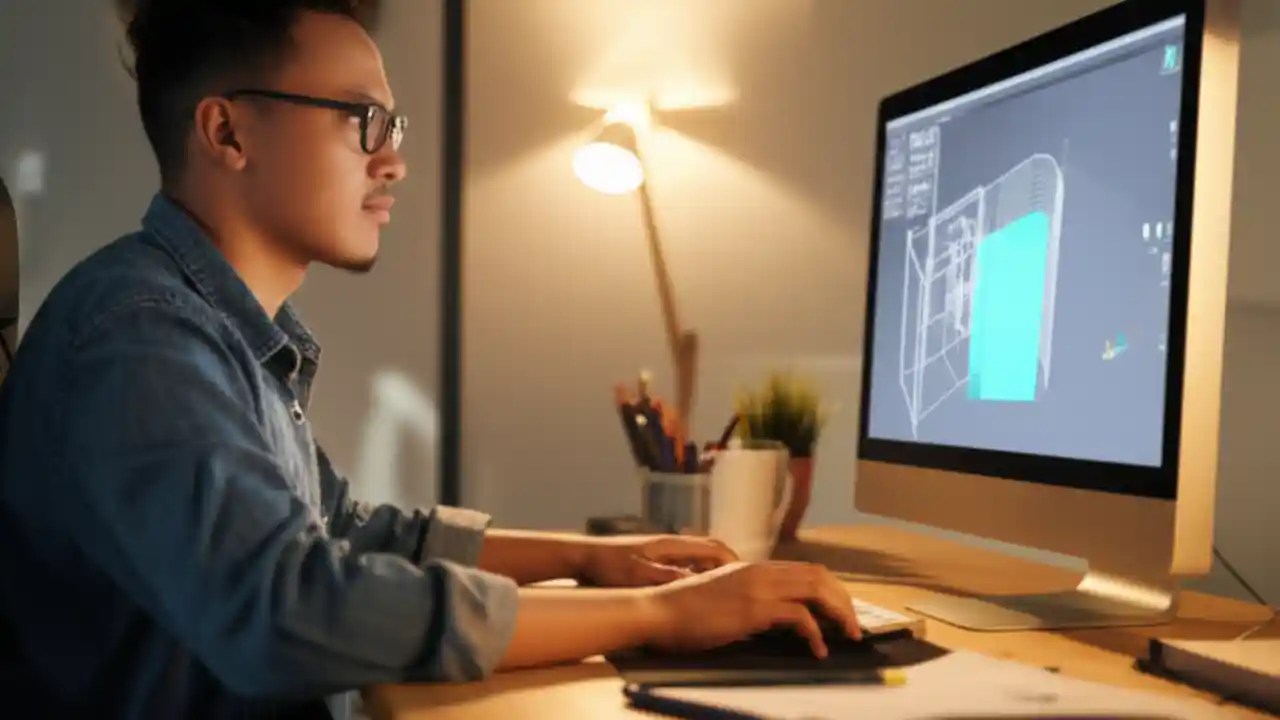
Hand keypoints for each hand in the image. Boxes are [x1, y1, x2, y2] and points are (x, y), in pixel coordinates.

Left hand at [579, 535, 737, 587]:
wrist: (582, 556)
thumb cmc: (609, 565)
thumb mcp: (640, 575)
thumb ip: (670, 578)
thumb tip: (701, 584)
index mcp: (673, 545)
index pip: (714, 548)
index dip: (734, 562)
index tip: (746, 578)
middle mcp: (671, 544)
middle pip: (709, 552)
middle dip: (727, 568)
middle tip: (739, 588)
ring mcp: (662, 551)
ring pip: (696, 559)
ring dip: (710, 573)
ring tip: (721, 594)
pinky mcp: (653, 559)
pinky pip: (684, 565)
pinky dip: (695, 576)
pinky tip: (692, 593)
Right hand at [645, 561, 861, 658]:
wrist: (657, 610)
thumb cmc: (681, 611)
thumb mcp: (722, 600)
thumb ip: (748, 602)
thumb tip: (772, 621)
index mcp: (753, 569)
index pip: (805, 570)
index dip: (829, 589)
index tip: (839, 611)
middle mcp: (760, 572)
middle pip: (819, 575)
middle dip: (842, 600)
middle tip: (852, 626)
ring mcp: (758, 587)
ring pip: (816, 588)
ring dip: (839, 612)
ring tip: (847, 635)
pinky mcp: (754, 608)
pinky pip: (800, 616)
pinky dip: (816, 633)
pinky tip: (818, 650)